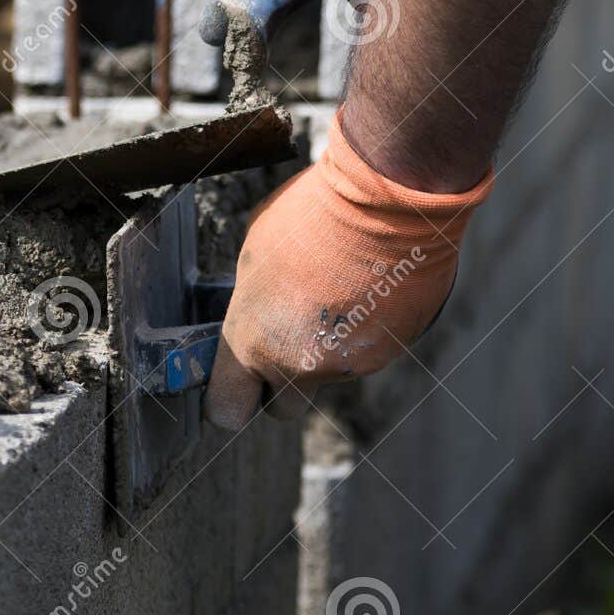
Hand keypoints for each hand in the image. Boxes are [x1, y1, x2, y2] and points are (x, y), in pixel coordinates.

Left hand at [204, 113, 491, 429]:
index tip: (234, 389)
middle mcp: (298, 365)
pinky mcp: (387, 353)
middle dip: (282, 384)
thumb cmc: (310, 217)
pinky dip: (364, 330)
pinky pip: (365, 352)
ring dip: (328, 345)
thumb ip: (252, 303)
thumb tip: (257, 313)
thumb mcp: (253, 255)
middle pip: (283, 407)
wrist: (384, 205)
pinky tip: (367, 287)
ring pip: (328, 372)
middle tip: (288, 340)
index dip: (229, 401)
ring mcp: (346, 364)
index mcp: (253, 341)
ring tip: (338, 288)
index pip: (226, 409)